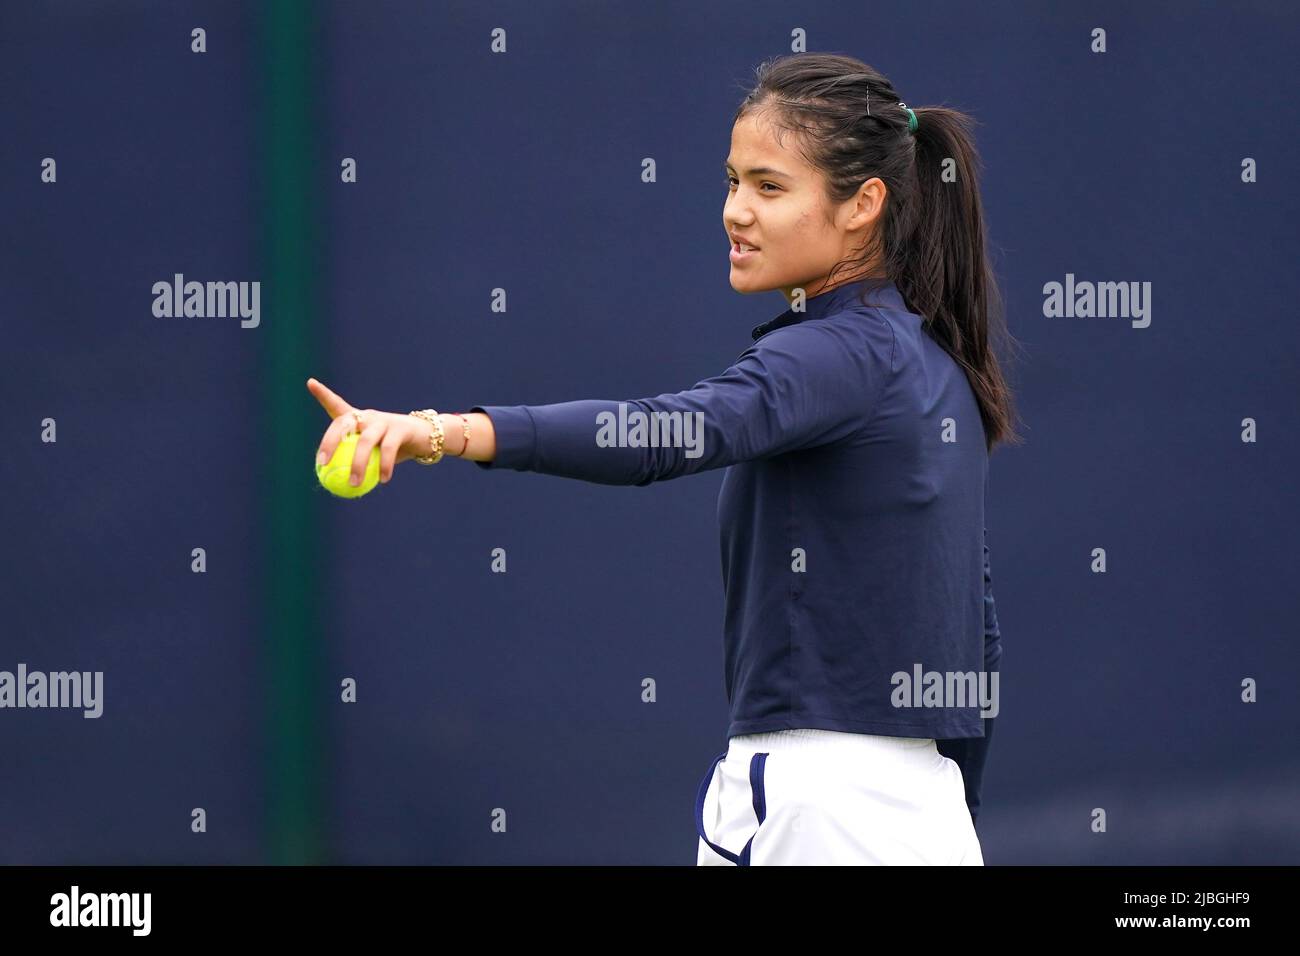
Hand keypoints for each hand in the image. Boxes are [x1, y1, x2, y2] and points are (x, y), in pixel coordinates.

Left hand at [306, 377, 430, 485]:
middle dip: (330, 441)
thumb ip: (360, 463)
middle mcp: (369, 416)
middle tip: (323, 463)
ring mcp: (384, 421)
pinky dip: (384, 466)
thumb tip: (338, 486)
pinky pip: (388, 449)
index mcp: (359, 419)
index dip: (324, 394)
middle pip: (344, 423)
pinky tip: (383, 479)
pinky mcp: (400, 429)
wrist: (427, 440)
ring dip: (358, 464)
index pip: (338, 406)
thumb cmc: (396, 448)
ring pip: (365, 440)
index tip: (311, 383)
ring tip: (354, 484)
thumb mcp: (376, 454)